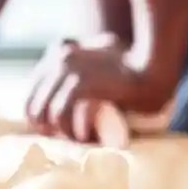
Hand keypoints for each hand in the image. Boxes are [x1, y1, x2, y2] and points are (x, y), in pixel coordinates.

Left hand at [24, 34, 172, 143]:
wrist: (154, 70)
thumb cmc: (135, 65)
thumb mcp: (105, 52)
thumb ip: (82, 60)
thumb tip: (63, 74)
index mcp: (63, 50)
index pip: (34, 88)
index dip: (41, 113)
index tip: (56, 128)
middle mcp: (61, 57)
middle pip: (34, 103)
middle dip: (48, 127)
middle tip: (69, 138)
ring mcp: (68, 70)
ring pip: (46, 113)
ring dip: (63, 132)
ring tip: (82, 138)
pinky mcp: (79, 83)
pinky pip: (60, 115)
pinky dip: (71, 130)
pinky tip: (87, 136)